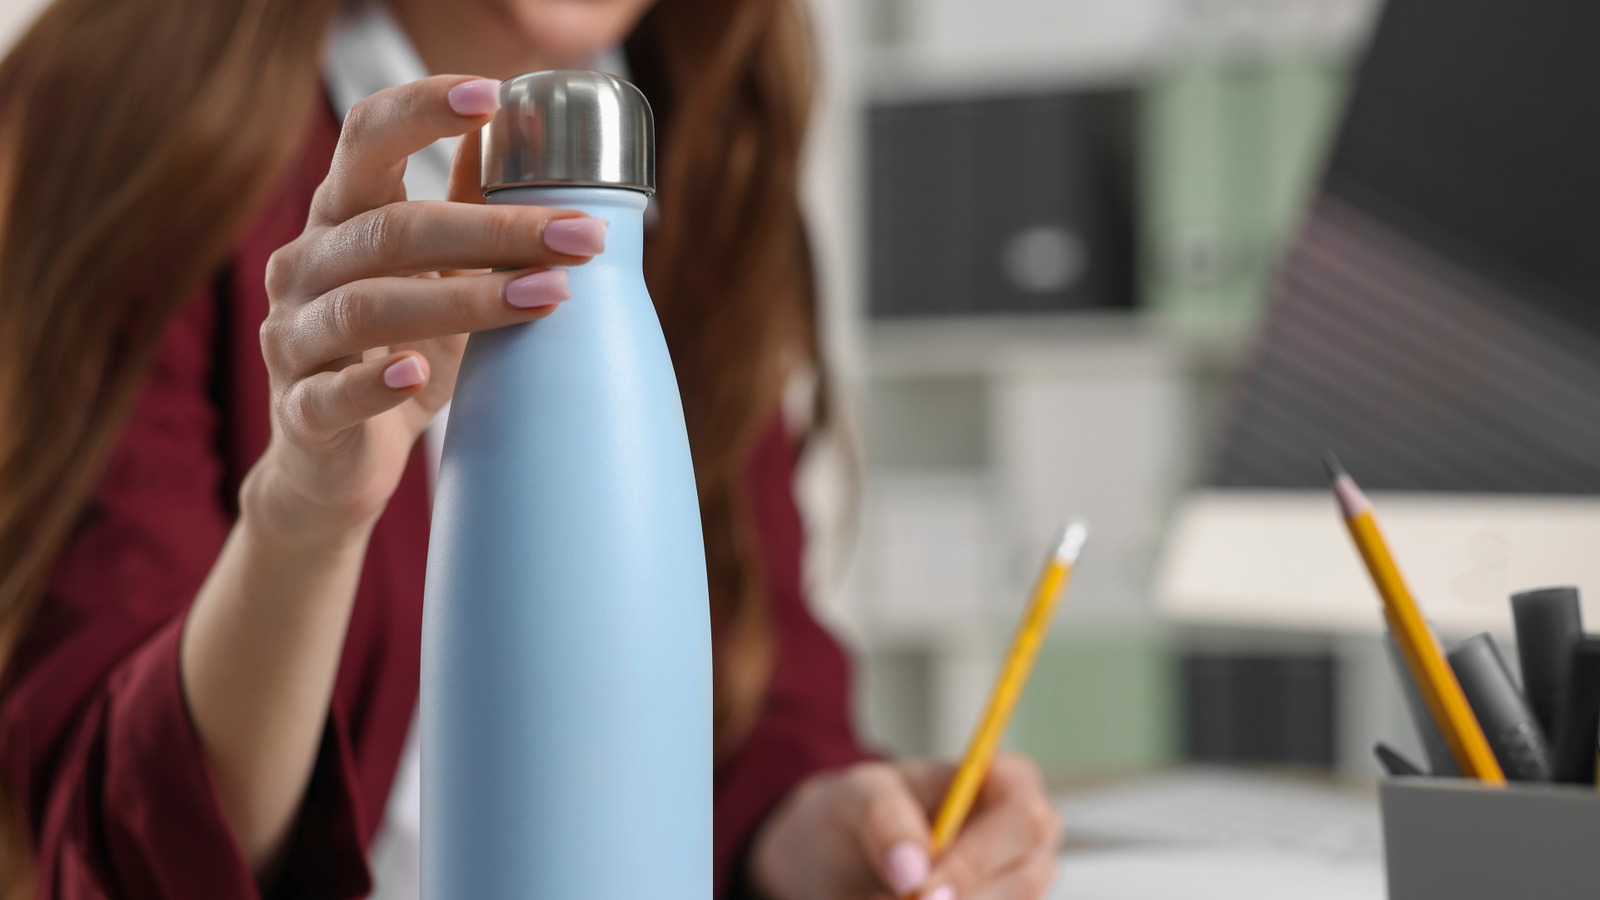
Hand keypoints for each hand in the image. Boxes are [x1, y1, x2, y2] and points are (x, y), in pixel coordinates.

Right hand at [248, 74, 609, 536]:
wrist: (339, 461)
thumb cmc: (399, 353)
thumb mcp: (437, 274)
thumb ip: (464, 204)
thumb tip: (516, 128)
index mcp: (339, 218)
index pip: (366, 140)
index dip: (422, 109)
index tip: (494, 94)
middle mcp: (304, 266)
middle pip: (393, 229)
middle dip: (495, 229)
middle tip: (581, 238)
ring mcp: (293, 339)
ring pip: (368, 306)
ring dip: (465, 300)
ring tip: (548, 296)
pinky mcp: (300, 411)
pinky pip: (332, 393)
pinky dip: (374, 383)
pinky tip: (419, 375)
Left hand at [749, 756, 1060, 899]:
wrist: (844, 857)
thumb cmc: (864, 810)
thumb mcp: (860, 793)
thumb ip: (884, 817)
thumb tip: (913, 870)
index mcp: (1011, 783)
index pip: (1025, 820)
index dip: (977, 860)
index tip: (920, 891)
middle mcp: (1029, 840)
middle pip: (1024, 882)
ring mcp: (1022, 886)